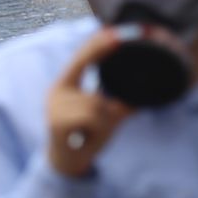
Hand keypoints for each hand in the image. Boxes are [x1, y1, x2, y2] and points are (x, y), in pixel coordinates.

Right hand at [46, 30, 132, 177]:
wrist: (66, 164)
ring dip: (103, 122)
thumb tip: (142, 93)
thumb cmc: (85, 136)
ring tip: (91, 134)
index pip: (81, 58)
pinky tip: (86, 138)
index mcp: (65, 84)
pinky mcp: (56, 123)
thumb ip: (117, 102)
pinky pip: (91, 118)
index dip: (98, 46)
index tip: (115, 33)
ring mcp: (54, 107)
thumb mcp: (105, 116)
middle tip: (108, 117)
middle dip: (106, 107)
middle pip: (93, 88)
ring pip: (96, 105)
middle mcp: (57, 91)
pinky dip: (97, 129)